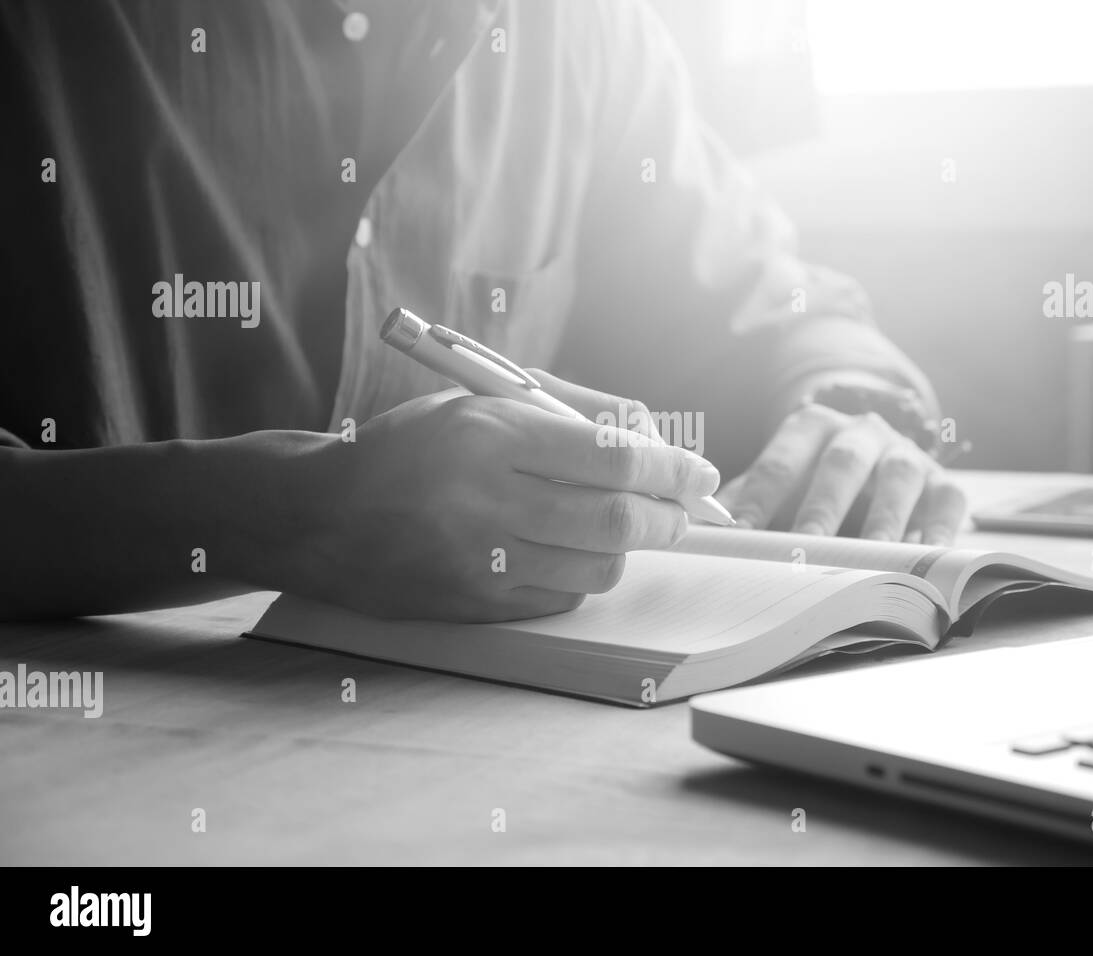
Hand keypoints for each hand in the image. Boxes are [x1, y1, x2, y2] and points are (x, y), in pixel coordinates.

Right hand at [277, 372, 718, 621]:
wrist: (318, 516)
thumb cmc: (409, 446)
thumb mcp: (479, 400)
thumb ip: (569, 408)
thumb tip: (653, 434)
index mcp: (488, 432)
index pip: (610, 454)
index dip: (670, 467)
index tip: (701, 473)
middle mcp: (486, 498)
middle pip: (614, 519)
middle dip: (668, 515)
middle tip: (685, 510)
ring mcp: (479, 560)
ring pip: (597, 566)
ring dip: (627, 547)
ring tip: (623, 526)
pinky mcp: (475, 605)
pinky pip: (562, 597)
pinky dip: (583, 574)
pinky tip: (569, 551)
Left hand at [717, 403, 965, 544]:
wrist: (881, 471)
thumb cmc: (812, 487)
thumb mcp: (778, 487)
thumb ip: (745, 503)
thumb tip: (702, 535)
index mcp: (812, 427)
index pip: (781, 461)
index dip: (760, 499)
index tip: (742, 537)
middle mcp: (862, 432)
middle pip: (842, 463)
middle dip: (822, 506)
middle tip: (806, 546)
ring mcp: (906, 454)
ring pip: (898, 478)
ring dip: (883, 520)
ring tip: (869, 558)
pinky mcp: (943, 483)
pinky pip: (945, 502)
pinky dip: (937, 530)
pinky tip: (922, 557)